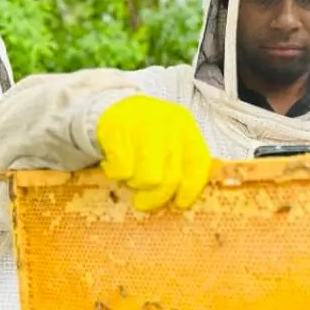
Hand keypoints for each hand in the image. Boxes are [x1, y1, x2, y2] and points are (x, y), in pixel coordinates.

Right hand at [95, 94, 211, 211]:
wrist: (111, 106)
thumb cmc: (147, 131)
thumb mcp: (171, 138)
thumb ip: (181, 162)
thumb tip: (183, 197)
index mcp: (186, 127)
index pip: (197, 165)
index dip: (190, 190)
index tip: (179, 203)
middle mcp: (169, 126)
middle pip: (171, 178)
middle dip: (156, 197)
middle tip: (143, 202)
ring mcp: (144, 128)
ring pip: (147, 179)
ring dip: (135, 184)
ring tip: (128, 174)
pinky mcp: (119, 133)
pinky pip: (122, 172)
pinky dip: (116, 175)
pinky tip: (113, 165)